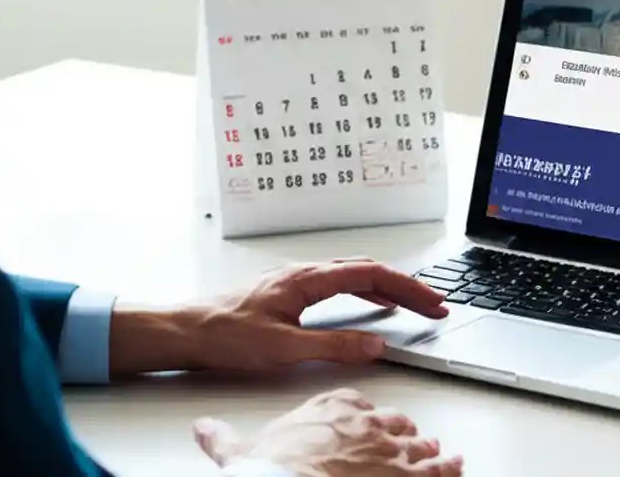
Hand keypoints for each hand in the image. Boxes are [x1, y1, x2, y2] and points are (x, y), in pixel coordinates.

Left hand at [108, 258, 447, 374]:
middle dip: (407, 285)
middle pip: (369, 270)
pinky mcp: (290, 292)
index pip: (372, 275)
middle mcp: (305, 273)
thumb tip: (374, 345)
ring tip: (413, 304)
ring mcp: (297, 280)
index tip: (432, 303)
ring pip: (355, 274)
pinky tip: (371, 305)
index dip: (408, 288)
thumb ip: (332, 347)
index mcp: (307, 279)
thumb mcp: (283, 349)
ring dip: (388, 287)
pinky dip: (366, 292)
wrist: (184, 330)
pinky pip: (340, 283)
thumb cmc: (223, 334)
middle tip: (434, 304)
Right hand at [193, 388, 463, 476]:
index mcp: (330, 409)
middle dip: (400, 434)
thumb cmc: (271, 473)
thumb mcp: (238, 452)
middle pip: (394, 422)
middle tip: (406, 442)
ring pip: (419, 443)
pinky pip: (439, 468)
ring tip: (438, 453)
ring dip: (428, 451)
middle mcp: (367, 422)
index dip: (365, 419)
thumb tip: (204, 430)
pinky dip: (450, 467)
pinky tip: (456, 465)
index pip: (357, 405)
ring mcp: (391, 448)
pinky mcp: (409, 474)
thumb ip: (223, 438)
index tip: (366, 425)